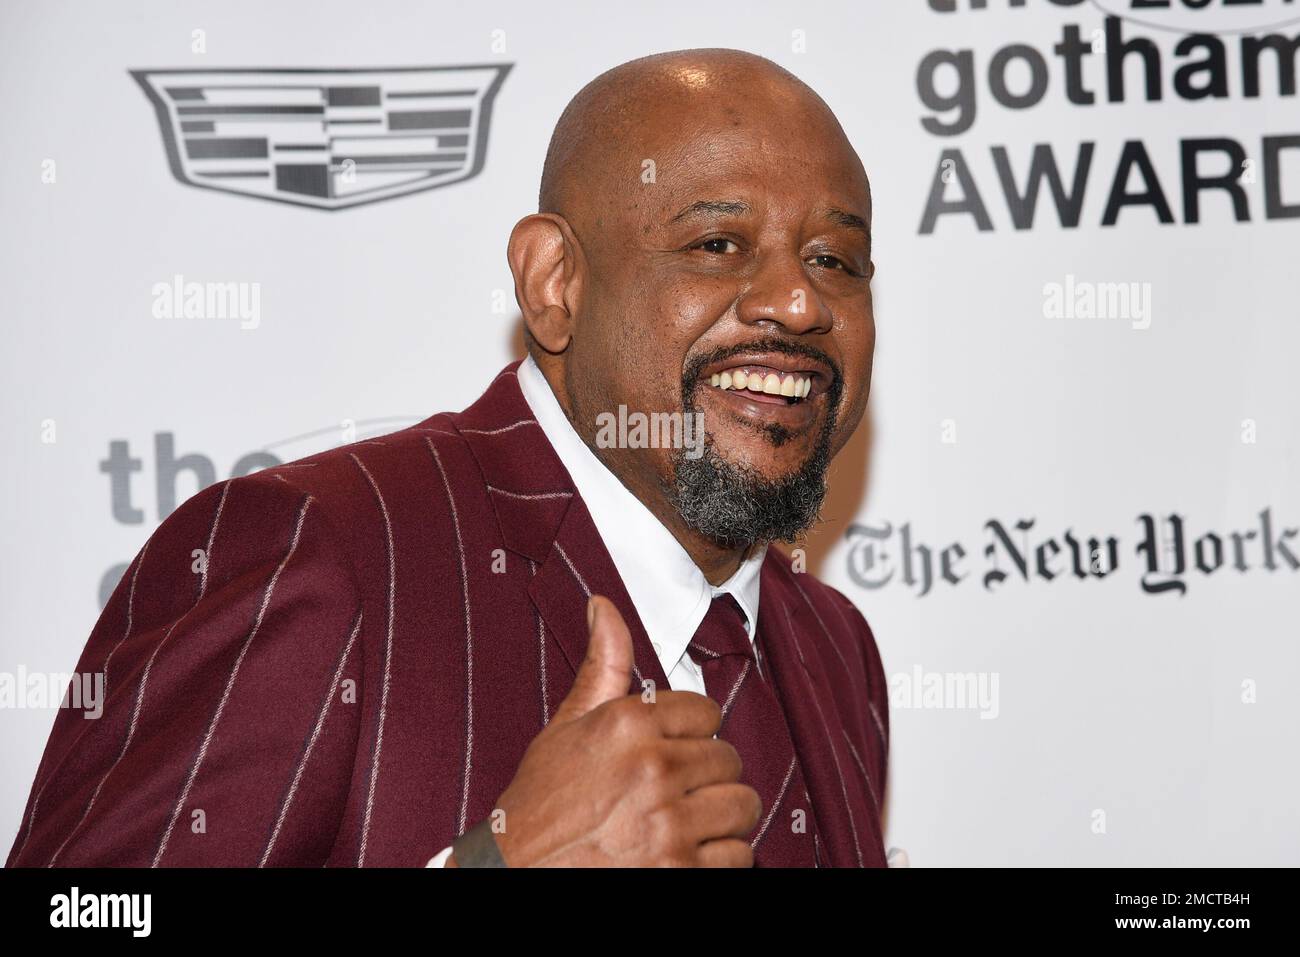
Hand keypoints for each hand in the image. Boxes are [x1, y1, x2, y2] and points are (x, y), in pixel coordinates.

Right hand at [479, 595, 760, 866]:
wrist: (515, 873)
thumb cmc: (538, 804)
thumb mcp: (566, 726)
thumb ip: (601, 666)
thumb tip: (604, 605)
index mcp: (629, 725)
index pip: (707, 711)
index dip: (691, 732)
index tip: (673, 748)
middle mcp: (654, 769)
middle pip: (728, 758)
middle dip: (708, 774)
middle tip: (678, 788)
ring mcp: (669, 824)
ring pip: (742, 805)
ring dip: (722, 815)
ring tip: (691, 819)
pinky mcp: (681, 871)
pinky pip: (738, 855)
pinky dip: (721, 857)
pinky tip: (690, 852)